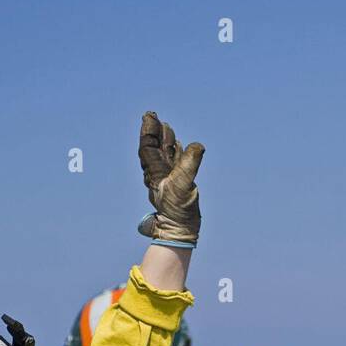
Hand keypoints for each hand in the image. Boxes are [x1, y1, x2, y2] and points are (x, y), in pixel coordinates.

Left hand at [137, 113, 203, 244]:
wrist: (180, 229)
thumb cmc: (178, 209)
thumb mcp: (184, 185)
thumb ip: (189, 164)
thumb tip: (197, 145)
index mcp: (155, 172)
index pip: (148, 147)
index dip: (149, 131)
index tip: (150, 116)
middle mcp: (159, 173)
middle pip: (155, 148)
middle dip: (155, 132)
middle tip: (153, 116)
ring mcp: (168, 178)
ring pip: (165, 154)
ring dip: (165, 140)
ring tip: (166, 127)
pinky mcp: (178, 183)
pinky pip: (175, 163)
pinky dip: (176, 152)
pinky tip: (179, 145)